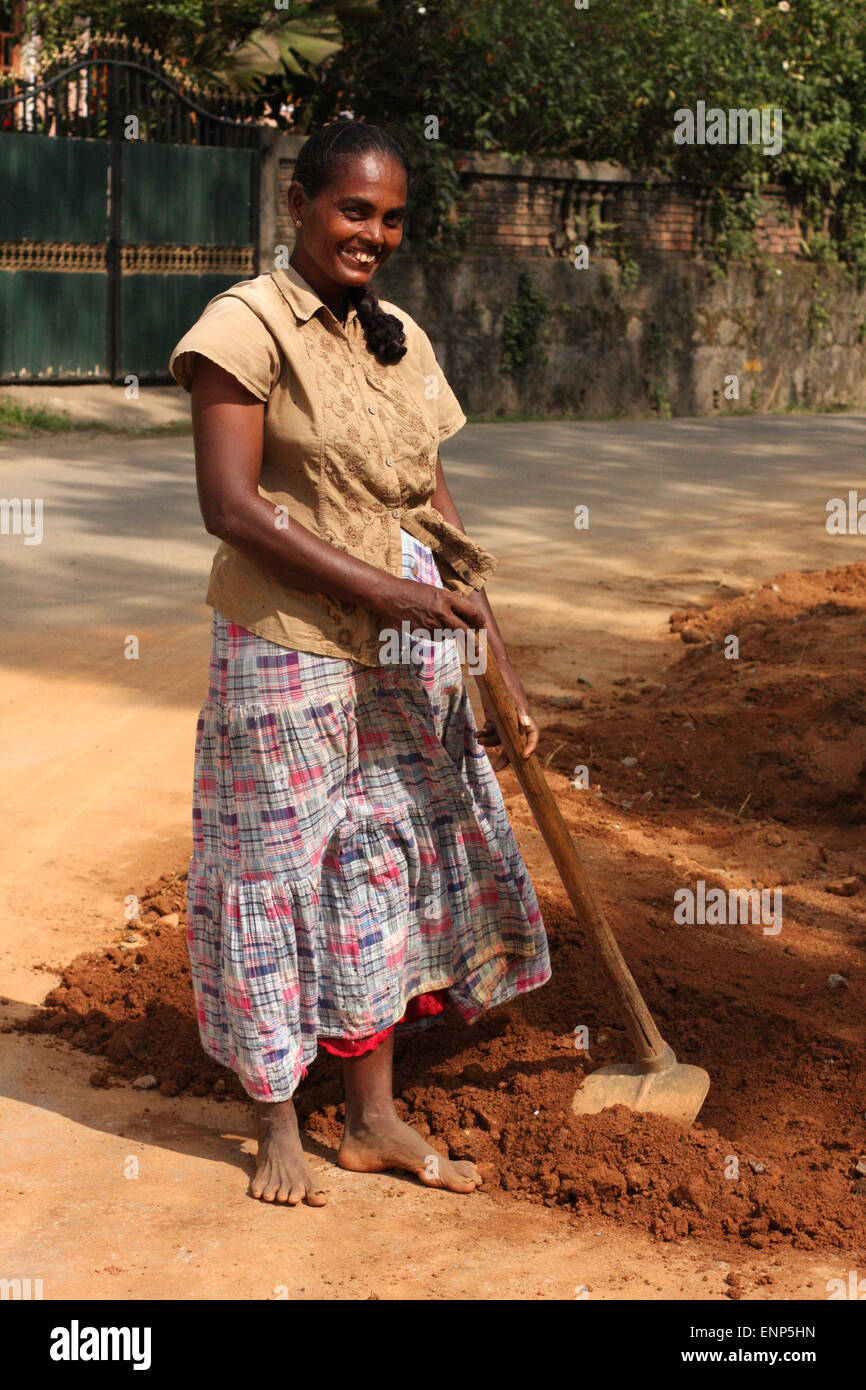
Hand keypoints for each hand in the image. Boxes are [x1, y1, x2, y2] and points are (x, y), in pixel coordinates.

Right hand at [372, 577, 486, 636]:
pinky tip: (427, 624)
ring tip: (438, 622)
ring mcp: (431, 624)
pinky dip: (437, 634)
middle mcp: (441, 612)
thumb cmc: (413, 591)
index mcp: (446, 598)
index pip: (471, 611)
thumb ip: (451, 603)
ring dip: (450, 634)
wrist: (391, 597)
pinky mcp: (422, 633)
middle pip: (464, 631)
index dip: (480, 620)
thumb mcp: (436, 591)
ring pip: (449, 635)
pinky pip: (436, 637)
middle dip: (473, 642)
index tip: (482, 626)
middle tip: (479, 649)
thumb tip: (467, 617)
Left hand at [476, 657, 537, 768]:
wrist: (492, 668)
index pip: (533, 734)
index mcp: (524, 714)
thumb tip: (528, 726)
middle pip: (515, 742)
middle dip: (507, 756)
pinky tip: (477, 734)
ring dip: (490, 742)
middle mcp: (516, 718)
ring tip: (478, 739)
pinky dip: (485, 734)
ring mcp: (505, 717)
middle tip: (498, 769)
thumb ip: (520, 711)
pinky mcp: (495, 715)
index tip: (524, 758)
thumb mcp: (512, 695)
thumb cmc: (504, 680)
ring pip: (500, 737)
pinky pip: (492, 730)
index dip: (531, 747)